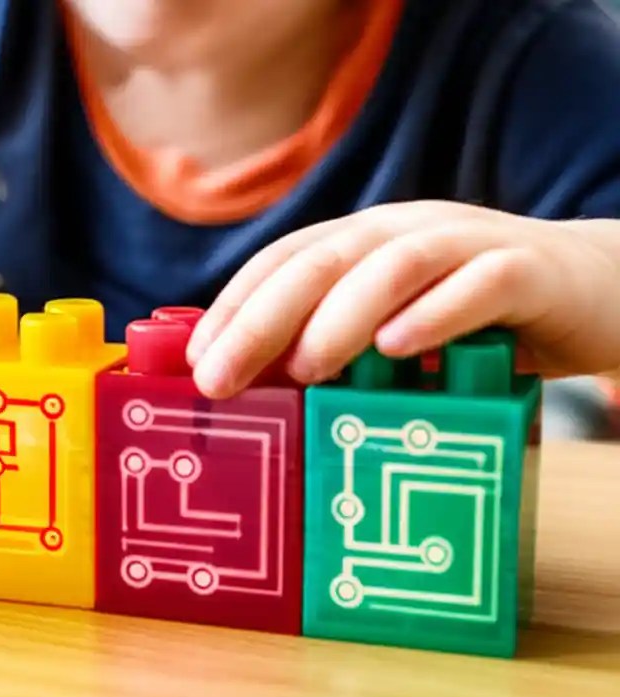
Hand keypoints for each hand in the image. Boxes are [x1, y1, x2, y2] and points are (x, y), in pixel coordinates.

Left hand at [187, 201, 619, 397]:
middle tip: (218, 380)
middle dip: (259, 320)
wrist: (602, 289)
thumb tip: (255, 392)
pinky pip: (478, 284)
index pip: (281, 263)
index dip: (232, 308)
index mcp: (363, 242)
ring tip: (303, 368)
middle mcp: (404, 231)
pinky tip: (399, 347)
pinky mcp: (526, 271)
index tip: (192, 364)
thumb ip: (339, 345)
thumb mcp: (397, 329)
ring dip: (339, 317)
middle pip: (319, 262)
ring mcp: (466, 245)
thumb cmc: (481, 321)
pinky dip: (436, 313)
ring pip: (391, 266)